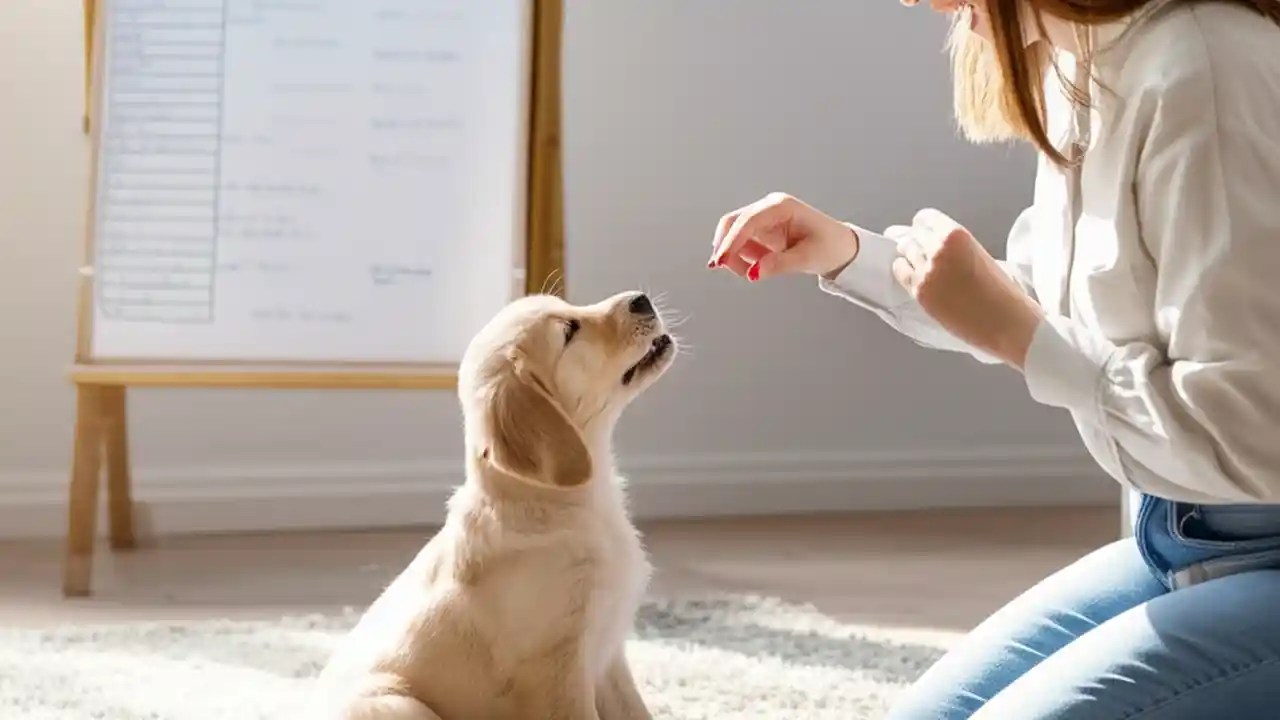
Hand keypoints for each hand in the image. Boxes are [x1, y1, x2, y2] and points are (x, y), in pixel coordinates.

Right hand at [708, 192, 858, 281]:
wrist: (840, 248)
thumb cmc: (830, 246)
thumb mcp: (807, 258)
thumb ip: (779, 265)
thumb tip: (753, 273)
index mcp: (781, 206)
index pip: (748, 221)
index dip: (731, 241)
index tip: (721, 260)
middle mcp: (768, 208)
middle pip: (733, 223)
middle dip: (727, 247)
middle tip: (725, 269)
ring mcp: (763, 219)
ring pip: (733, 234)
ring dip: (735, 255)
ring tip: (753, 272)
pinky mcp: (761, 231)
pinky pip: (742, 244)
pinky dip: (742, 258)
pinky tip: (759, 265)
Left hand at [890, 209, 1042, 367]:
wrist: (1005, 321)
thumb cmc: (1001, 289)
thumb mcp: (979, 254)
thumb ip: (954, 246)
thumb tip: (929, 242)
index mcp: (956, 235)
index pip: (924, 218)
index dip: (922, 226)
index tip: (922, 231)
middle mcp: (938, 249)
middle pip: (912, 235)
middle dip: (915, 240)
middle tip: (918, 248)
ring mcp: (926, 271)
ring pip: (904, 251)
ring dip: (909, 255)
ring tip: (919, 263)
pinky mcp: (920, 291)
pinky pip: (900, 272)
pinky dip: (904, 270)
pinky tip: (912, 274)